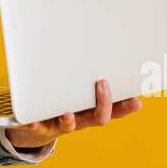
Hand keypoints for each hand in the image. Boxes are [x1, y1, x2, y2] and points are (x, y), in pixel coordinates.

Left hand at [4, 79, 140, 149]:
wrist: (32, 126)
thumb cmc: (58, 101)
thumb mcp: (73, 90)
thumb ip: (82, 75)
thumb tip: (97, 40)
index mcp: (89, 109)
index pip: (113, 109)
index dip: (125, 107)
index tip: (137, 100)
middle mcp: (79, 119)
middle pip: (98, 118)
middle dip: (103, 103)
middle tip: (103, 83)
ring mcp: (60, 124)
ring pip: (69, 125)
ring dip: (69, 119)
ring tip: (66, 112)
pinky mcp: (39, 127)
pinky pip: (37, 127)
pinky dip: (33, 123)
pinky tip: (29, 120)